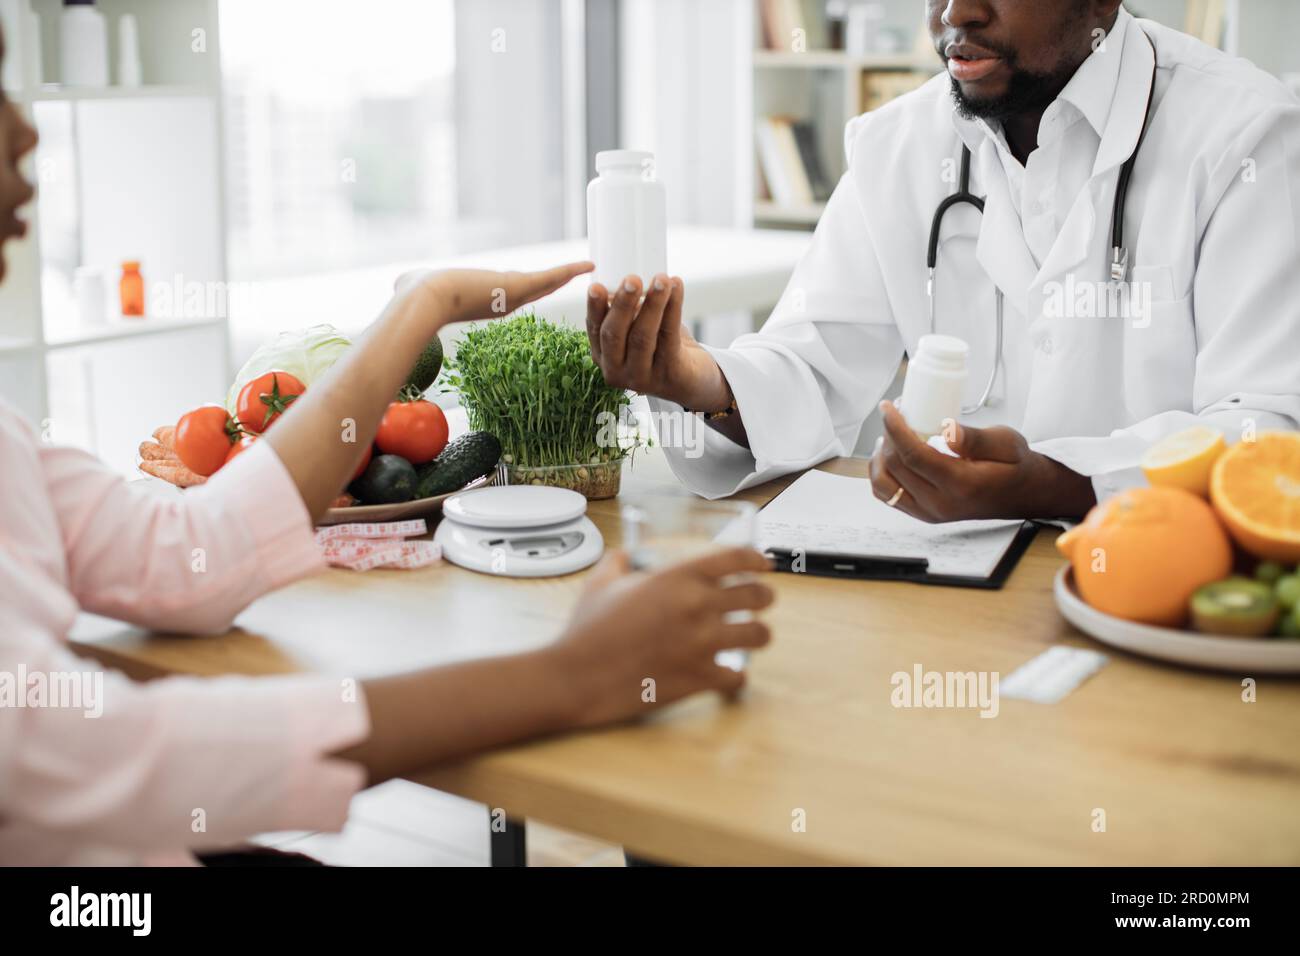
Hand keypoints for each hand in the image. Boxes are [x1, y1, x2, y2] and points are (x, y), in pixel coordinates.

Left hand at [395, 261, 594, 326]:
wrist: (425, 301)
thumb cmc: (417, 296)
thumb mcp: (417, 285)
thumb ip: (413, 282)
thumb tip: (400, 282)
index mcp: (484, 301)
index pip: (512, 293)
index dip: (527, 288)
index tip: (541, 284)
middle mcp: (502, 303)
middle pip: (536, 290)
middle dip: (555, 283)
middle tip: (575, 276)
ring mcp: (512, 297)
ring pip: (546, 284)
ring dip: (567, 276)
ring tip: (588, 269)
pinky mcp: (519, 287)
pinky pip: (550, 277)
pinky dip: (569, 271)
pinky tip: (588, 265)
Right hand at [551, 546, 774, 727]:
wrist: (576, 677)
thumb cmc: (586, 630)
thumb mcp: (601, 582)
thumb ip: (621, 560)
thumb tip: (629, 554)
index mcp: (677, 577)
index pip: (736, 558)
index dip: (757, 559)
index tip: (764, 564)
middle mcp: (697, 607)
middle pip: (757, 595)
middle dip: (763, 597)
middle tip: (759, 602)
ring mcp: (702, 645)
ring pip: (759, 635)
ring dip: (757, 635)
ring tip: (749, 636)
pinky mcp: (700, 678)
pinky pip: (738, 676)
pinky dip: (735, 675)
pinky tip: (728, 673)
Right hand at [586, 274, 732, 411]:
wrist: (692, 380)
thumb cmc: (660, 347)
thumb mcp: (638, 330)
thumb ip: (630, 311)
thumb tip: (630, 277)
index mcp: (603, 356)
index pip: (594, 330)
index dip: (594, 308)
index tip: (596, 287)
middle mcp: (617, 370)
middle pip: (614, 335)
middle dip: (623, 304)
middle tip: (631, 279)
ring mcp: (642, 376)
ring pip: (643, 336)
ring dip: (653, 303)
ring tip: (661, 278)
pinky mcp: (668, 375)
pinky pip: (669, 337)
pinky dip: (673, 308)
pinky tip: (677, 287)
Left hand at [869, 401, 1095, 521]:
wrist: (1021, 493)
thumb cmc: (1014, 465)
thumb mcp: (1006, 442)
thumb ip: (976, 438)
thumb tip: (949, 429)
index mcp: (960, 484)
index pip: (913, 455)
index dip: (895, 428)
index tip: (888, 407)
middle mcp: (940, 503)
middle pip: (895, 466)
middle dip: (888, 434)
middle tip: (895, 414)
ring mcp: (929, 512)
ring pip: (884, 484)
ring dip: (880, 455)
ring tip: (890, 435)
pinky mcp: (923, 514)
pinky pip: (888, 495)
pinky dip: (881, 473)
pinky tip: (890, 455)